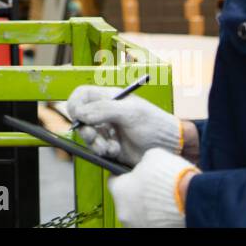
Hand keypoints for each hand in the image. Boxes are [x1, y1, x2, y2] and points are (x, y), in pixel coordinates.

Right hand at [64, 85, 182, 165]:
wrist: (170, 148)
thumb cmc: (154, 124)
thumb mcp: (131, 113)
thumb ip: (104, 110)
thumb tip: (80, 113)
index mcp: (109, 98)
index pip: (82, 95)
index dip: (75, 103)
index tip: (77, 116)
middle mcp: (105, 113)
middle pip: (80, 118)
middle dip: (85, 129)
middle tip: (94, 136)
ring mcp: (107, 130)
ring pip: (87, 135)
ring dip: (95, 143)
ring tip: (110, 147)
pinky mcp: (110, 146)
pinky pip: (97, 149)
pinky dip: (104, 150)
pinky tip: (116, 150)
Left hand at [107, 148, 198, 227]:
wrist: (191, 197)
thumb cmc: (169, 176)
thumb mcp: (152, 156)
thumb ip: (142, 163)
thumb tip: (144, 166)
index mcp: (119, 190)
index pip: (113, 181)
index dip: (123, 176)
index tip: (131, 175)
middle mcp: (124, 211)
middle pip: (126, 200)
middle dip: (136, 194)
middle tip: (152, 187)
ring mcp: (137, 225)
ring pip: (138, 214)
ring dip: (147, 207)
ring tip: (163, 199)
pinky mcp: (152, 232)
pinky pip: (151, 223)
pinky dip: (157, 217)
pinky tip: (168, 209)